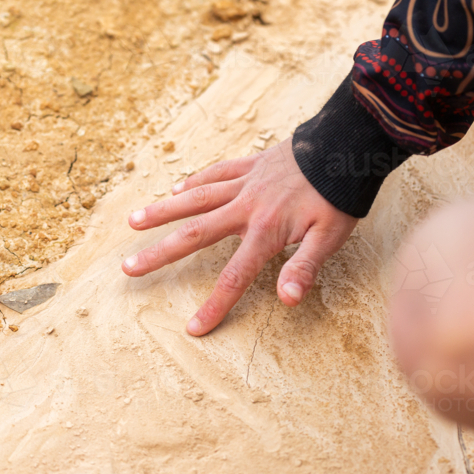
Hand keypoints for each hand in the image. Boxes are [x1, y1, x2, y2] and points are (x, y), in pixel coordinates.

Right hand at [122, 137, 358, 335]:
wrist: (345, 145)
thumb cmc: (340, 197)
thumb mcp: (331, 238)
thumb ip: (304, 267)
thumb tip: (287, 300)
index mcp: (265, 231)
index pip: (234, 277)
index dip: (214, 305)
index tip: (194, 328)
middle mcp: (246, 207)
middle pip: (195, 234)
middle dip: (160, 254)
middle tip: (128, 268)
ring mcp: (245, 183)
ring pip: (195, 199)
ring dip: (162, 211)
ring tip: (133, 222)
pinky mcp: (250, 164)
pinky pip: (215, 172)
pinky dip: (193, 181)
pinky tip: (176, 188)